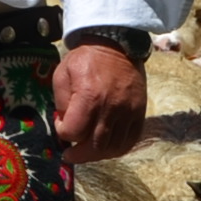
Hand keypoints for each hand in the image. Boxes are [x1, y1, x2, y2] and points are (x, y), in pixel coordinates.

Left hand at [52, 42, 146, 163]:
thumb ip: (60, 101)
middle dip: (79, 154)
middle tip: (70, 155)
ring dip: (98, 155)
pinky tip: (106, 148)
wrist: (117, 45)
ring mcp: (129, 112)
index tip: (61, 123)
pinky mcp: (140, 113)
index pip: (74, 131)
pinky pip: (131, 140)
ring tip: (86, 153)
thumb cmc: (86, 59)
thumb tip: (64, 122)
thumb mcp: (62, 73)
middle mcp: (112, 108)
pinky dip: (117, 149)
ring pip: (114, 147)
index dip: (63, 132)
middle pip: (95, 146)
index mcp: (89, 97)